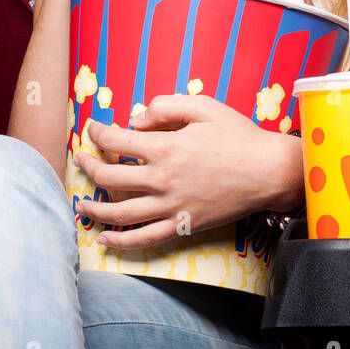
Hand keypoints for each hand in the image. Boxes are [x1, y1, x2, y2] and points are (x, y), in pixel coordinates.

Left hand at [73, 93, 296, 248]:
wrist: (269, 171)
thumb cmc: (239, 136)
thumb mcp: (205, 107)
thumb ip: (167, 106)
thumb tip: (137, 117)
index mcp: (164, 148)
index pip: (114, 140)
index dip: (97, 132)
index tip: (92, 128)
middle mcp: (161, 179)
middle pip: (108, 176)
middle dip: (88, 165)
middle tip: (81, 159)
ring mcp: (170, 206)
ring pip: (118, 212)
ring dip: (93, 208)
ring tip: (81, 204)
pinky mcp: (183, 224)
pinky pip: (144, 238)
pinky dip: (120, 242)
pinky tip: (104, 240)